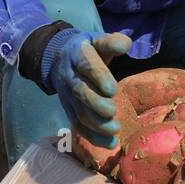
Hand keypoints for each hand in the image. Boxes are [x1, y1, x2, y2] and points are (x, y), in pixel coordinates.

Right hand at [41, 29, 131, 146]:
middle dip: (96, 104)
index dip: (98, 77)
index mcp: (78, 55)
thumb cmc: (88, 50)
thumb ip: (111, 42)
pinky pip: (79, 125)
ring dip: (96, 124)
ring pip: (79, 112)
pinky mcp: (69, 109)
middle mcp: (70, 76)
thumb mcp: (97, 40)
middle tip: (112, 112)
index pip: (86, 65)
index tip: (112, 89)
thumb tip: (126, 44)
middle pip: (80, 92)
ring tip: (114, 130)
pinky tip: (110, 144)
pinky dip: (93, 137)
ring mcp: (68, 95)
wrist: (58, 58)